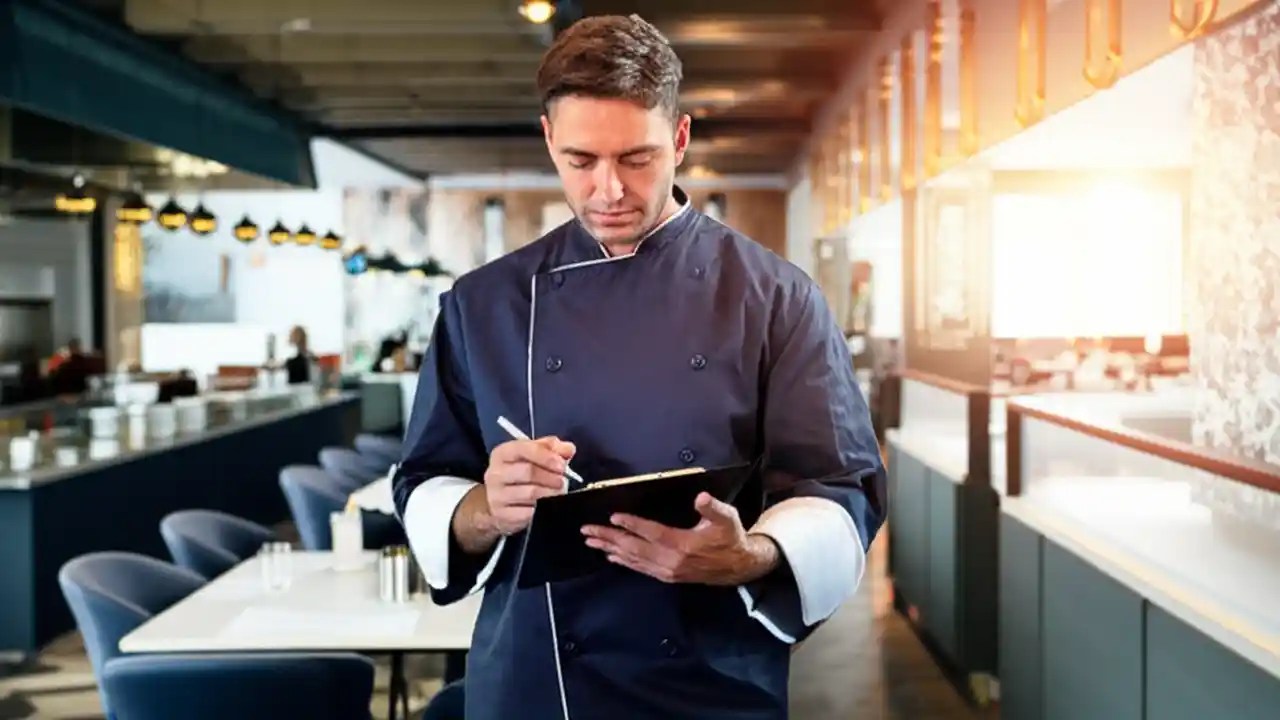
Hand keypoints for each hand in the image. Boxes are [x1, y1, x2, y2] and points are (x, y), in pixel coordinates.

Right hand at [482, 437, 575, 535]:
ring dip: (550, 493)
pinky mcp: (502, 515)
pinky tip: (548, 506)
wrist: (496, 504)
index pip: (523, 449)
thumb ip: (551, 448)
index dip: (546, 456)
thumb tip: (569, 448)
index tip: (562, 464)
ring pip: (530, 494)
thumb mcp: (532, 456)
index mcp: (502, 453)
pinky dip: (543, 509)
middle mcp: (496, 473)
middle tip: (563, 481)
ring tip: (559, 493)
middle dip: (550, 477)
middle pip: (528, 472)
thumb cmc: (519, 475)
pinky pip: (528, 512)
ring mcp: (497, 496)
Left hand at [581, 492, 780, 585]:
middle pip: (634, 548)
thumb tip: (701, 497)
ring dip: (611, 549)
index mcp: (683, 545)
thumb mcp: (727, 518)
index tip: (614, 516)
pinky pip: (641, 568)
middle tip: (588, 530)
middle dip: (609, 538)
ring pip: (634, 560)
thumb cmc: (731, 537)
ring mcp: (668, 571)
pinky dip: (624, 562)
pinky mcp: (668, 576)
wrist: (739, 566)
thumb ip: (713, 508)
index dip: (632, 524)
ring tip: (592, 541)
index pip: (652, 532)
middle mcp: (671, 561)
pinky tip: (612, 556)